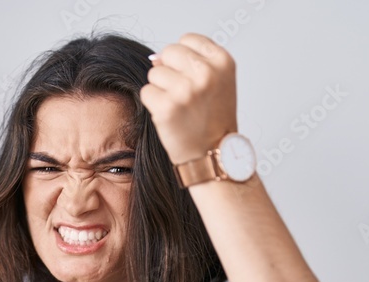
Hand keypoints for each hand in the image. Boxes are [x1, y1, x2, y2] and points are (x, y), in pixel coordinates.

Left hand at [140, 33, 238, 164]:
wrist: (213, 154)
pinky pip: (146, 92)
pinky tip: (169, 115)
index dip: (183, 58)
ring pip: (155, 72)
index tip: (191, 77)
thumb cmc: (213, 118)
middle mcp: (206, 73)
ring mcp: (185, 90)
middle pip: (168, 52)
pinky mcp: (167, 107)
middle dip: (169, 70)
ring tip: (178, 106)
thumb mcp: (216, 81)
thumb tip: (154, 57)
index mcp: (222, 61)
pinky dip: (153, 104)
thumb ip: (192, 62)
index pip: (187, 39)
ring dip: (161, 89)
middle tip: (183, 94)